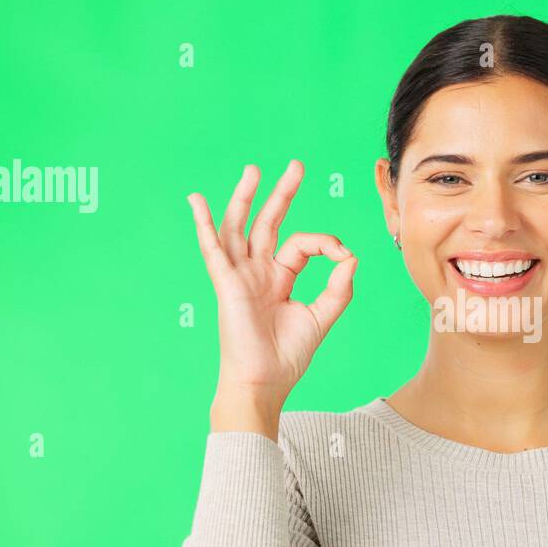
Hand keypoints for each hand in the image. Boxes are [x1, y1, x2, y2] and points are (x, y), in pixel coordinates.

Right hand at [188, 160, 357, 412]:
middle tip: (297, 166)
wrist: (265, 381)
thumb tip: (351, 257)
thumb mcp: (322, 316)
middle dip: (282, 194)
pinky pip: (212, 249)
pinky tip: (196, 201)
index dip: (326, 243)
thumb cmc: (287, 355)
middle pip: (269, 223)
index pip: (302, 245)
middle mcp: (258, 272)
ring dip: (245, 198)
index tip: (342, 254)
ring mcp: (240, 276)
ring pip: (240, 227)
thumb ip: (339, 287)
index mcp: (280, 278)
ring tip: (253, 170)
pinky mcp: (226, 284)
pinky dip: (203, 224)